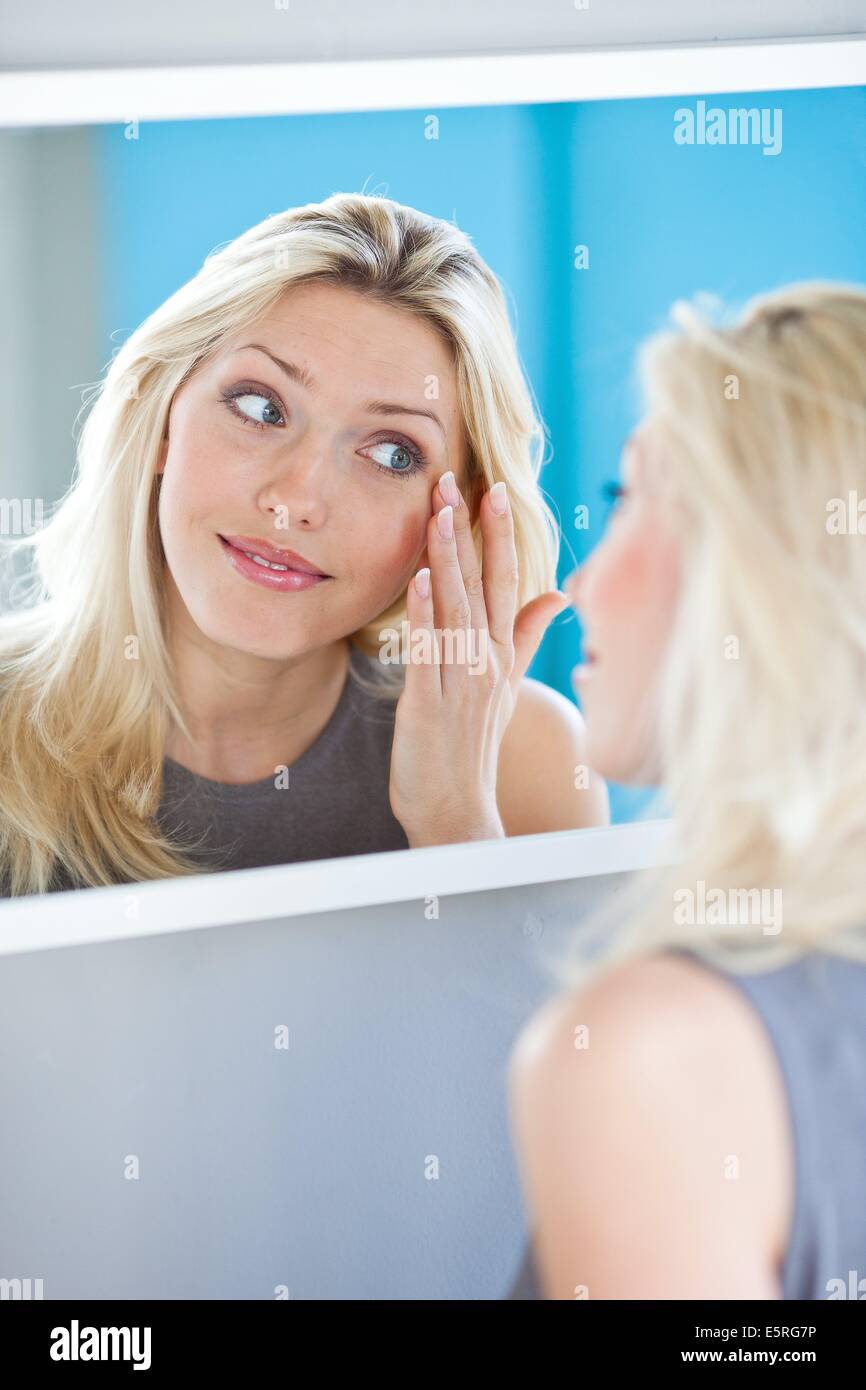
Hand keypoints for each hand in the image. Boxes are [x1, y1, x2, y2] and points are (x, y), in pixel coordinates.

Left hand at [388, 470, 568, 847]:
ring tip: (440, 512)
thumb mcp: (507, 689)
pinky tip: (419, 580)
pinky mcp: (429, 703)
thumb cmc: (475, 750)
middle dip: (471, 531)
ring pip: (456, 609)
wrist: (458, 812)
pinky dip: (425, 614)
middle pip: (483, 585)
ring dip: (448, 559)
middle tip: (461, 479)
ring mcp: (460, 682)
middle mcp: (487, 663)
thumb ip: (527, 639)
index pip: (508, 582)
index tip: (496, 488)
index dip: (500, 535)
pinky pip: (428, 651)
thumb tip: (557, 596)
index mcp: (503, 656)